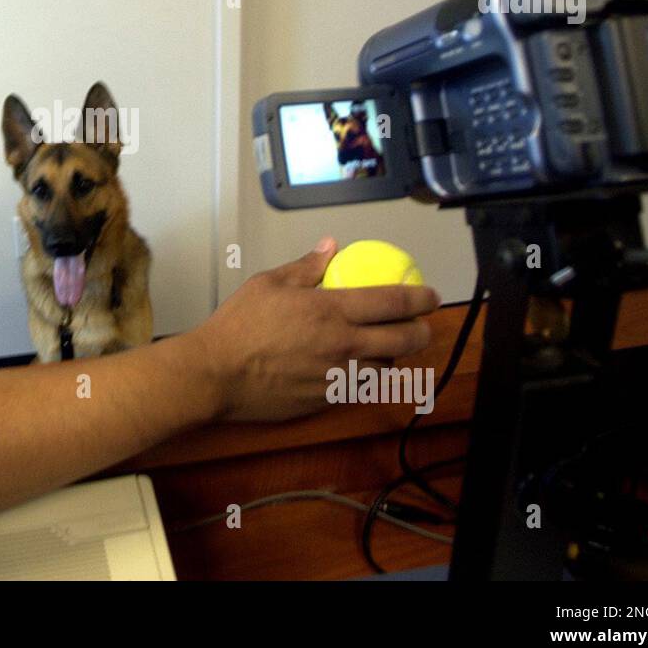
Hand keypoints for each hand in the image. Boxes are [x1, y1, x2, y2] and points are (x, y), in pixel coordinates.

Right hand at [191, 237, 439, 422]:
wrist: (217, 374)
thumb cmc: (239, 325)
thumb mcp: (269, 283)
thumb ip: (306, 266)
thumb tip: (330, 247)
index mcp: (332, 310)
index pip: (393, 301)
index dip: (419, 298)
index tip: (430, 296)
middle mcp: (344, 345)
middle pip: (403, 340)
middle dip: (421, 332)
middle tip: (421, 325)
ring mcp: (338, 377)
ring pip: (386, 368)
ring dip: (393, 356)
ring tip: (387, 346)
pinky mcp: (327, 399)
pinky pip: (361, 389)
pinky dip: (367, 377)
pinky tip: (358, 369)